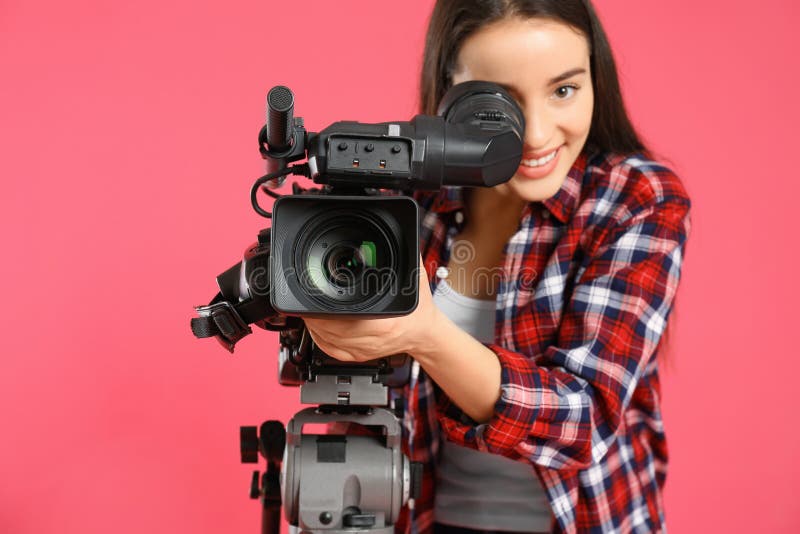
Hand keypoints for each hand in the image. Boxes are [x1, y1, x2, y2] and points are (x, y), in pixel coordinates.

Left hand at [302, 256, 438, 361]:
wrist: (425, 333)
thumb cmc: (419, 308)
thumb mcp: (414, 277)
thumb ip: (401, 256)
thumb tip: (383, 237)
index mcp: (384, 323)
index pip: (342, 318)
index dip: (322, 308)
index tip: (315, 293)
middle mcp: (371, 339)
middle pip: (329, 328)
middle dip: (314, 312)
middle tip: (309, 296)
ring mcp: (362, 350)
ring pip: (326, 339)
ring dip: (314, 324)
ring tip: (311, 308)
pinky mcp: (357, 356)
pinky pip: (330, 349)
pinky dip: (319, 337)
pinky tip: (316, 326)